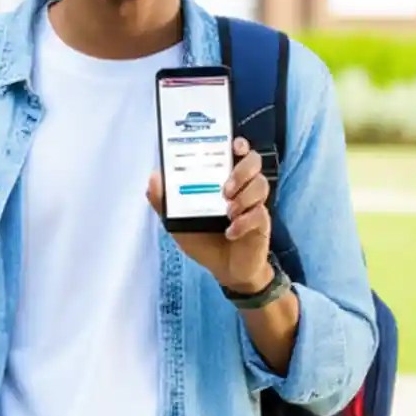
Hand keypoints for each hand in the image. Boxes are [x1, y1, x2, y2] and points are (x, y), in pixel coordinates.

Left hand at [146, 137, 273, 292]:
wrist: (226, 270)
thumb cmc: (203, 240)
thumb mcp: (178, 222)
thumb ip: (164, 202)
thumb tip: (153, 178)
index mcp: (223, 181)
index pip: (238, 153)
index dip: (240, 145)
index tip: (234, 146)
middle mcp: (242, 188)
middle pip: (254, 163)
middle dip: (242, 170)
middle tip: (225, 188)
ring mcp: (255, 204)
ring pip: (261, 185)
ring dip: (244, 196)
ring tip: (227, 211)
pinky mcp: (262, 223)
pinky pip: (260, 214)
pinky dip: (244, 222)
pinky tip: (231, 232)